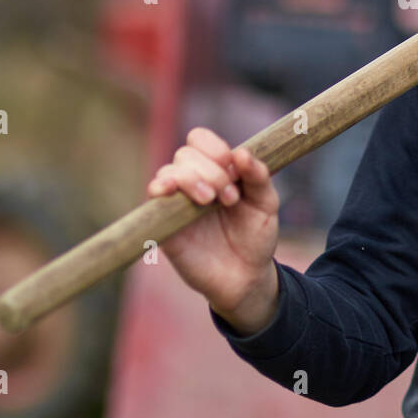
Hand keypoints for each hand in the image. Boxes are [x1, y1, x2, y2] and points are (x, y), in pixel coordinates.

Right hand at [147, 127, 280, 331]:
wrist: (246, 277)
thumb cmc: (255, 237)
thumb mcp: (266, 204)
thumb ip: (259, 176)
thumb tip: (242, 152)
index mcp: (216, 171)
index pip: (201, 140)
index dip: (215, 148)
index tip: (233, 167)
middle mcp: (193, 182)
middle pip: (185, 154)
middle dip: (211, 171)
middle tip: (230, 197)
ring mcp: (176, 203)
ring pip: (168, 172)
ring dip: (191, 179)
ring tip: (211, 202)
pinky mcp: (164, 224)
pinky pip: (152, 198)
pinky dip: (159, 187)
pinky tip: (170, 192)